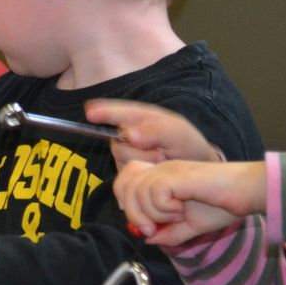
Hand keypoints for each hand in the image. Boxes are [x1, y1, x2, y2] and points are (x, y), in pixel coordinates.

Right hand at [83, 99, 218, 165]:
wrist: (196, 171)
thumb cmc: (189, 146)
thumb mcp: (179, 133)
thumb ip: (155, 131)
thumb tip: (128, 134)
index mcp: (140, 117)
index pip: (117, 112)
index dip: (103, 111)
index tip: (90, 112)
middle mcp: (128, 133)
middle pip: (117, 140)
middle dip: (139, 149)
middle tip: (163, 153)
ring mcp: (126, 152)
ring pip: (121, 158)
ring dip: (144, 161)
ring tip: (162, 161)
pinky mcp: (126, 170)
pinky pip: (125, 172)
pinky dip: (142, 173)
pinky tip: (155, 170)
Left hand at [113, 158, 265, 244]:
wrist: (246, 193)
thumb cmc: (222, 205)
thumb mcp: (190, 226)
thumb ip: (168, 233)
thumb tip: (148, 240)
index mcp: (161, 177)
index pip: (125, 180)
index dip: (126, 201)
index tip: (144, 222)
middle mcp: (160, 170)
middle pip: (125, 187)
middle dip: (134, 214)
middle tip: (152, 229)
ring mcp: (167, 170)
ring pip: (137, 191)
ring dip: (153, 212)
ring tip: (176, 216)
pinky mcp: (176, 174)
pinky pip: (154, 192)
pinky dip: (163, 207)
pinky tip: (181, 209)